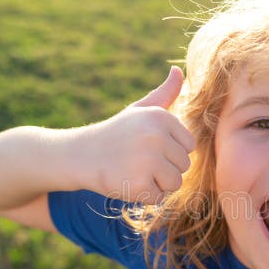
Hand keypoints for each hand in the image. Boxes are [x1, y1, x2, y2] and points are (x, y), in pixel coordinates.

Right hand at [72, 66, 194, 203]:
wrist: (79, 155)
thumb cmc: (116, 134)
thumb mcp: (139, 110)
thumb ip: (164, 94)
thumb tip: (179, 70)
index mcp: (161, 117)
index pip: (189, 146)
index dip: (170, 151)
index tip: (148, 147)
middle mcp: (156, 136)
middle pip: (184, 165)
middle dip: (164, 168)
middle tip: (138, 161)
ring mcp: (147, 161)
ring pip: (175, 183)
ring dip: (157, 184)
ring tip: (134, 171)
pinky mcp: (138, 184)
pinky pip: (159, 198)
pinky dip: (145, 196)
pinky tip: (127, 182)